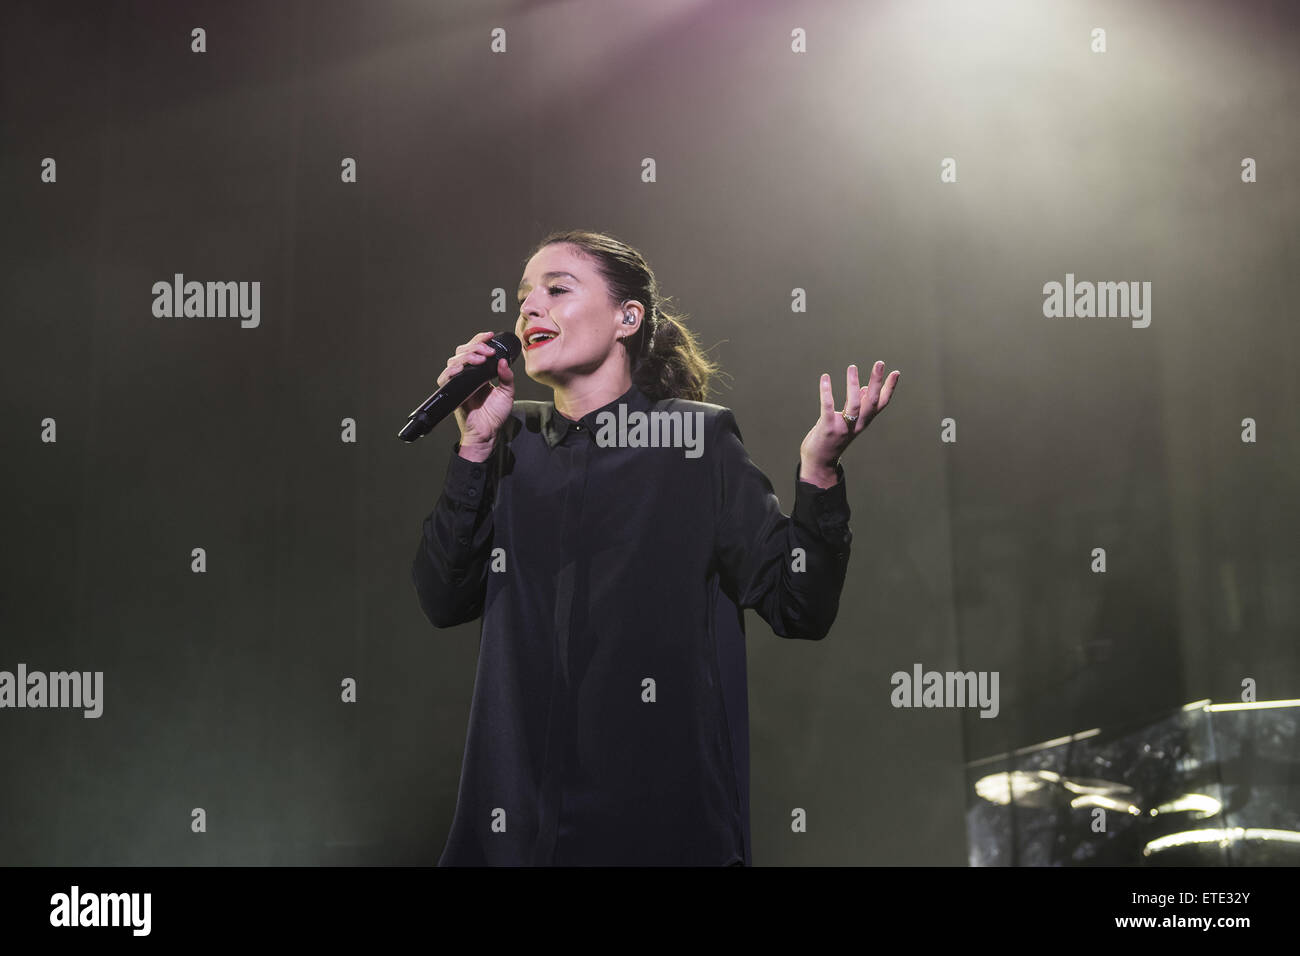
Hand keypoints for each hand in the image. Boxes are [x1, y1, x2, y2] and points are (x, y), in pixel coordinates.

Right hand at [437, 331, 515, 456]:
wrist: (486, 433)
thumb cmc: (494, 416)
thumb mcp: (507, 393)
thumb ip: (507, 377)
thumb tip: (503, 361)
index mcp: (480, 373)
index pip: (476, 350)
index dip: (480, 340)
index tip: (490, 335)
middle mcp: (468, 375)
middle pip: (463, 351)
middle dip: (475, 347)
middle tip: (488, 352)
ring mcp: (459, 382)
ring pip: (454, 360)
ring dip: (467, 356)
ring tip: (480, 360)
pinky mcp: (452, 391)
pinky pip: (446, 377)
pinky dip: (452, 371)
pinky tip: (462, 370)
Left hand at [799, 361, 899, 485]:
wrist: (820, 462)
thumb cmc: (833, 438)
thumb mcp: (848, 422)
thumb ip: (858, 406)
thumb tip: (865, 388)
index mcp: (864, 421)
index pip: (881, 404)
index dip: (889, 389)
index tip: (895, 372)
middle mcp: (857, 425)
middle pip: (871, 402)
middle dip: (877, 382)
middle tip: (880, 363)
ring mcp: (843, 428)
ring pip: (853, 405)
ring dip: (853, 384)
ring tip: (852, 367)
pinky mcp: (827, 429)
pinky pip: (827, 408)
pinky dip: (826, 393)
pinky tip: (825, 378)